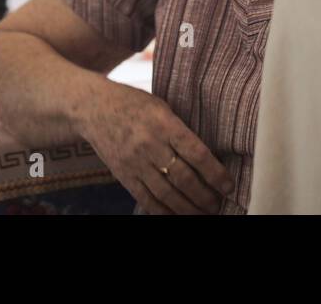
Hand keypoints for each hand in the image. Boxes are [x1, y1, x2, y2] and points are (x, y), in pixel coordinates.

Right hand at [80, 80, 234, 213]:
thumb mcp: (160, 107)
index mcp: (163, 123)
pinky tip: (177, 216)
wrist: (92, 108)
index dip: (215, 173)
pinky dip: (164, 213)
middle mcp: (149, 145)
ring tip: (204, 214)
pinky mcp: (123, 176)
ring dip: (188, 209)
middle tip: (218, 204)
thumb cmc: (132, 103)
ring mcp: (134, 163)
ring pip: (166, 194)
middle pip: (183, 178)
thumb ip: (180, 130)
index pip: (195, 153)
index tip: (228, 186)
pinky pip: (146, 200)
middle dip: (204, 196)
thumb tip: (207, 158)